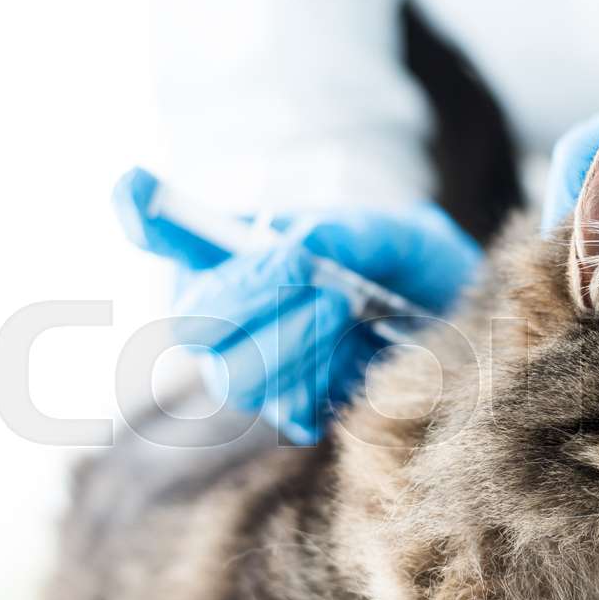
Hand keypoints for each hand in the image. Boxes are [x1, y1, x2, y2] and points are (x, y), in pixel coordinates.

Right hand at [164, 202, 479, 443]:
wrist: (463, 331)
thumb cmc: (419, 270)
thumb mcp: (398, 236)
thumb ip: (346, 234)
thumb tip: (292, 246)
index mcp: (239, 249)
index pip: (168, 230)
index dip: (145, 212)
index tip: (135, 188)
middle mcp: (230, 310)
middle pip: (191, 321)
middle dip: (247, 297)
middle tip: (314, 274)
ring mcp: (254, 365)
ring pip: (231, 374)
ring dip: (291, 339)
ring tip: (343, 308)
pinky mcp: (292, 410)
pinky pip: (283, 410)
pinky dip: (319, 384)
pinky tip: (351, 359)